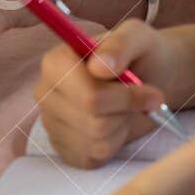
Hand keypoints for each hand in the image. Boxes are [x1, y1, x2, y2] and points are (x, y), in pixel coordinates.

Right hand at [34, 18, 184, 168]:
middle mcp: (46, 93)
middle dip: (125, 110)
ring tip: (125, 107)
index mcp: (56, 62)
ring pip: (96, 140)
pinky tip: (116, 124)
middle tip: (143, 98)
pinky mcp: (64, 147)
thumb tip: (99, 66)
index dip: (124, 97)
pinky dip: (115, 143)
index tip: (148, 90)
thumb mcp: (138, 37)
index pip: (89, 96)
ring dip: (122, 125)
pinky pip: (94, 157)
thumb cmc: (139, 54)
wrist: (147, 77)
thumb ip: (120, 45)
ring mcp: (52, 123)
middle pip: (94, 120)